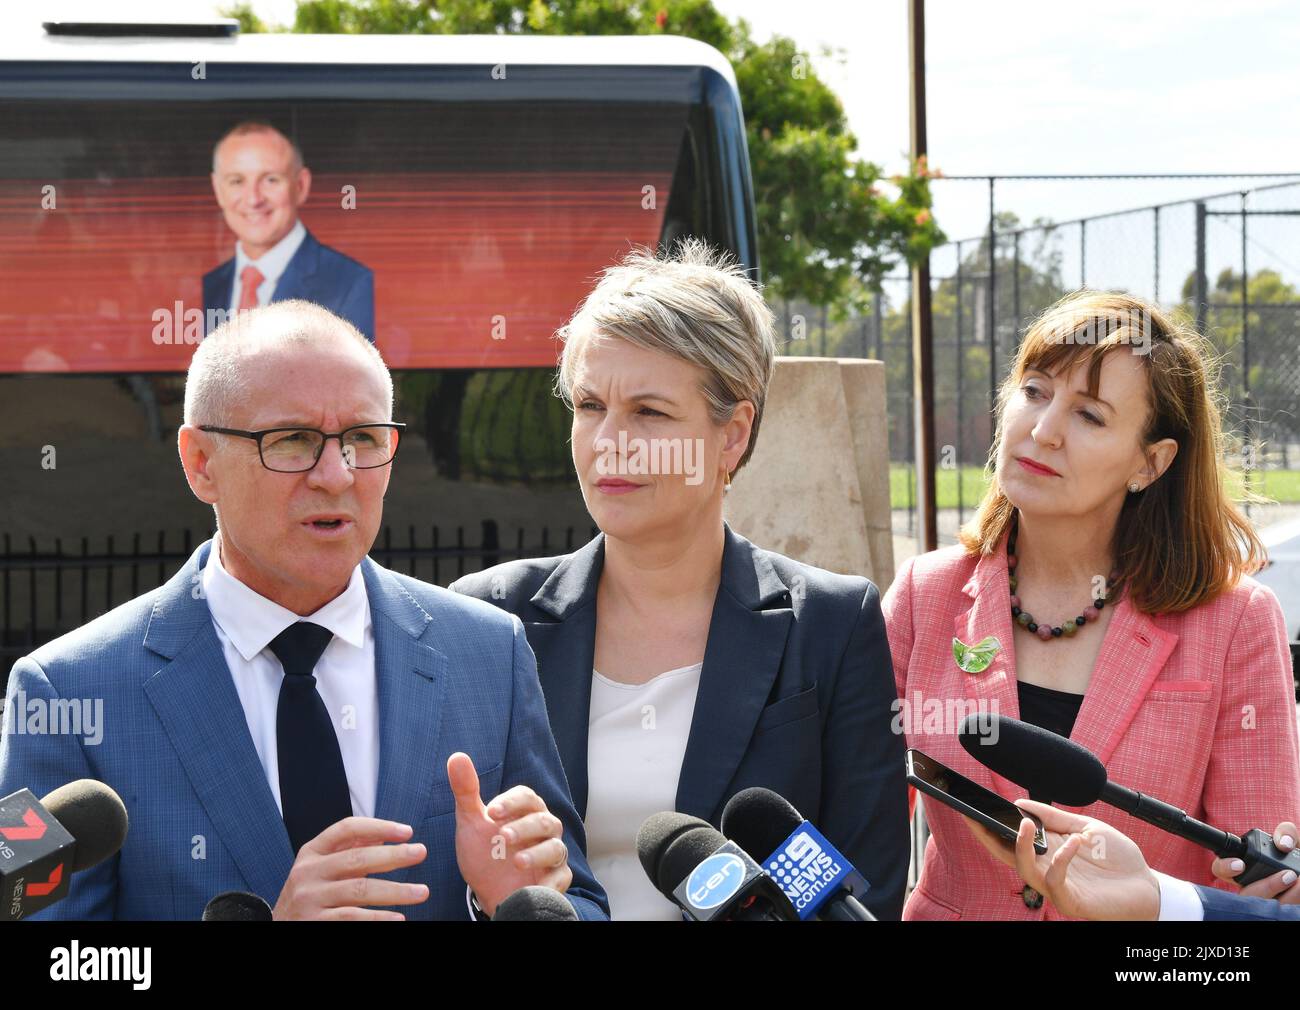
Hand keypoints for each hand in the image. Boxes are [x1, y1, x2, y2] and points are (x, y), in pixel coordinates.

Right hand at [273, 817, 429, 919]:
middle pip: (357, 858)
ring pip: (359, 890)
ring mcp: (309, 899)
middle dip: (393, 855)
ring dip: (395, 891)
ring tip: (421, 892)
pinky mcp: (314, 923)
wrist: (280, 927)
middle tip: (420, 853)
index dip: (379, 826)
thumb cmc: (311, 894)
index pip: (347, 828)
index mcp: (312, 852)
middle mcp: (308, 872)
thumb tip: (386, 835)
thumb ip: (351, 850)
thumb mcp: (323, 867)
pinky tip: (398, 918)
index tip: (407, 831)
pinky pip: (352, 918)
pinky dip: (378, 918)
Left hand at [449, 752, 571, 916]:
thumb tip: (456, 756)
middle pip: (544, 821)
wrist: (489, 891)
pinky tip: (535, 888)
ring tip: (517, 862)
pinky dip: (551, 883)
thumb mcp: (471, 822)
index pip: (526, 797)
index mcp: (525, 811)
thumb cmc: (484, 851)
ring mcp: (551, 855)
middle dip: (524, 828)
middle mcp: (543, 830)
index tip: (491, 812)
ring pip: (555, 849)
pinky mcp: (555, 880)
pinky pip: (561, 879)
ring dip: (538, 854)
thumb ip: (466, 791)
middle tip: (503, 837)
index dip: (511, 802)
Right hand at [964, 798, 1160, 919]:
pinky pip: (1055, 881)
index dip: (989, 825)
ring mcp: (1056, 888)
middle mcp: (1045, 870)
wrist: (1148, 886)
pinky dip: (1061, 859)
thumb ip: (1055, 817)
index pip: (1009, 839)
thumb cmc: (1118, 859)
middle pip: (1005, 855)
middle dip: (986, 836)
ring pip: (1024, 870)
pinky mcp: (1071, 902)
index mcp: (1045, 852)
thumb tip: (1020, 803)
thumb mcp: (1085, 827)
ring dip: (1022, 846)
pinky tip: (1074, 843)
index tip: (973, 806)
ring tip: (1027, 824)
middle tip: (974, 815)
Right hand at [1211, 820, 1299, 902]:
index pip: (1221, 869)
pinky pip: (1283, 912)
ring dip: (1288, 896)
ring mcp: (1266, 902)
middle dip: (1267, 886)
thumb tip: (1283, 844)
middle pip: (1246, 894)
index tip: (1239, 865)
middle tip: (1289, 875)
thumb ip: (1285, 832)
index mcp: (1243, 868)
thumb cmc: (1292, 851)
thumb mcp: (1290, 838)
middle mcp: (1251, 887)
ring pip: (1267, 907)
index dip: (1225, 868)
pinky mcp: (1281, 910)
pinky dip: (1295, 901)